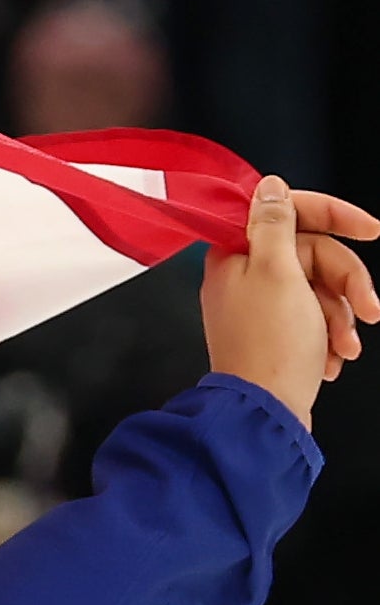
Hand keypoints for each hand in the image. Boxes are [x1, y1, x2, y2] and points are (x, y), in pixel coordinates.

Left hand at [201, 176, 379, 428]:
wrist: (265, 417)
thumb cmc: (271, 348)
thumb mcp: (277, 272)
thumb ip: (274, 224)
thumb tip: (270, 187)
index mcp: (237, 257)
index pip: (290, 213)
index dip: (335, 216)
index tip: (371, 228)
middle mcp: (244, 280)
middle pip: (314, 255)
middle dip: (347, 283)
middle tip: (369, 309)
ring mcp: (261, 310)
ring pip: (320, 289)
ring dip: (342, 316)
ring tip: (347, 345)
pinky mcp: (276, 337)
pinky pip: (315, 319)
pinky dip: (330, 336)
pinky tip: (334, 358)